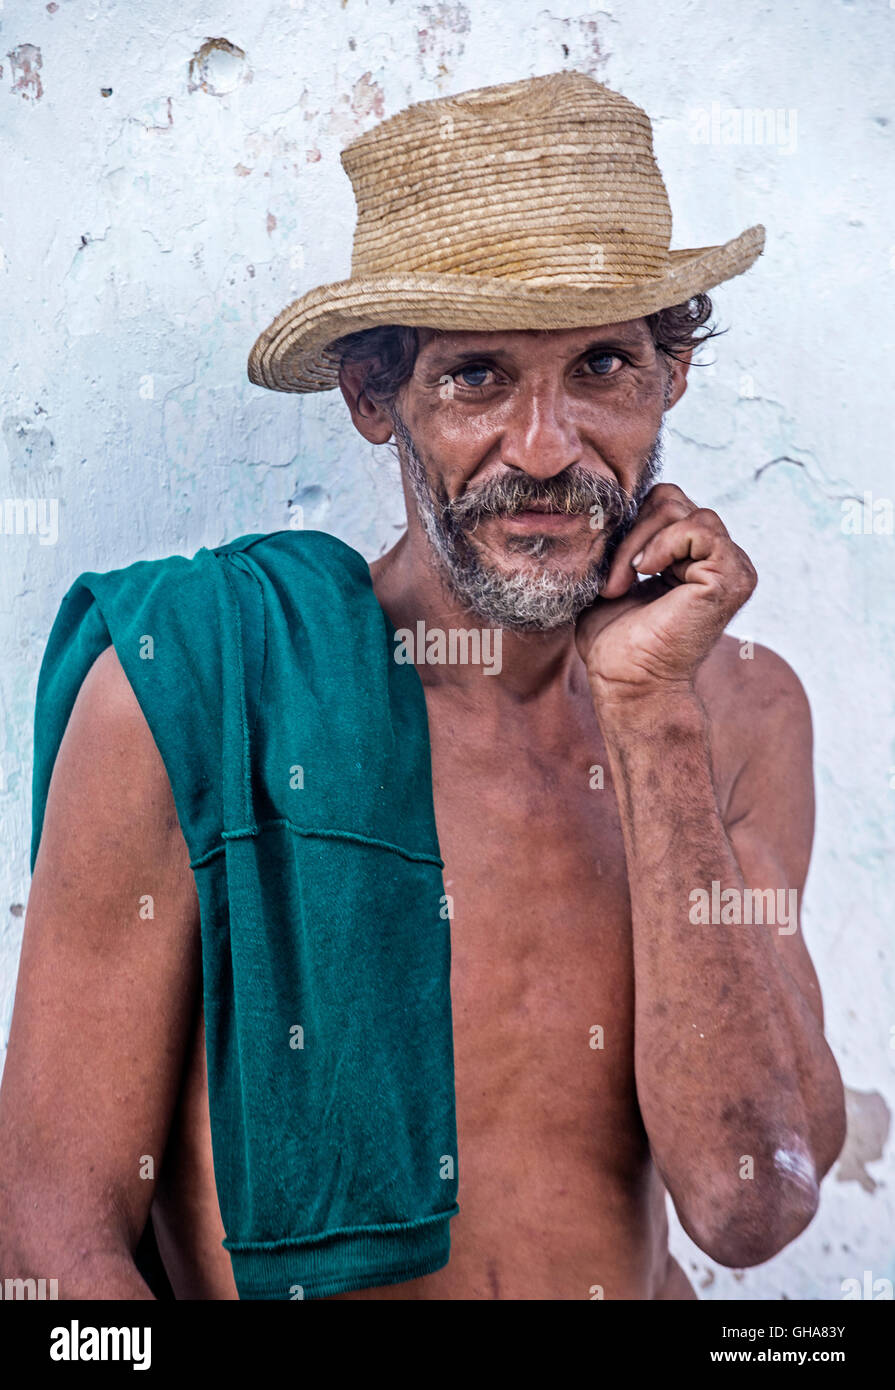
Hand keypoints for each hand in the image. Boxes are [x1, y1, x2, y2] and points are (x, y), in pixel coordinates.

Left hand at [574, 483, 756, 700]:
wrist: (628, 681)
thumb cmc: (616, 641)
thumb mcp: (614, 577)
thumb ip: (623, 540)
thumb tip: (609, 506)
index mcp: (695, 557)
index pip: (664, 503)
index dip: (628, 526)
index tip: (609, 571)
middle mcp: (720, 558)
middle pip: (671, 499)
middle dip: (631, 532)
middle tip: (613, 579)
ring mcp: (732, 566)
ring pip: (681, 509)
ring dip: (639, 542)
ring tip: (623, 581)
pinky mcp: (732, 575)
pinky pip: (698, 527)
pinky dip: (662, 544)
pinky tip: (646, 573)